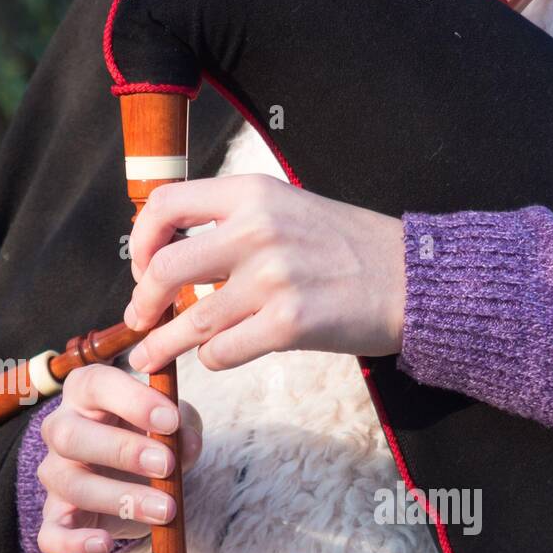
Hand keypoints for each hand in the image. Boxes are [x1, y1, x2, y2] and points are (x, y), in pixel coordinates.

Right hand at [35, 363, 202, 552]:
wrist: (136, 477)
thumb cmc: (152, 436)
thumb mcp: (175, 423)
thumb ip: (183, 424)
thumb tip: (185, 440)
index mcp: (87, 394)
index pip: (96, 384)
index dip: (132, 400)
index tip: (170, 420)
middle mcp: (61, 430)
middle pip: (70, 435)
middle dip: (121, 451)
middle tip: (167, 465)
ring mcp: (56, 474)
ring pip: (69, 484)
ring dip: (119, 498)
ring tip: (165, 510)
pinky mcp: (57, 516)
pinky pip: (51, 534)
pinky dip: (73, 544)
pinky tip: (104, 545)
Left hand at [124, 174, 405, 374]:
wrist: (413, 280)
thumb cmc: (352, 249)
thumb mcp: (290, 209)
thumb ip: (237, 222)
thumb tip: (179, 254)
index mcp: (252, 194)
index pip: (165, 205)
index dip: (140, 239)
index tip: (142, 266)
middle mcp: (256, 230)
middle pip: (164, 267)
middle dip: (142, 300)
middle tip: (139, 319)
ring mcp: (272, 279)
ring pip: (189, 319)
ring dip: (161, 344)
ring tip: (148, 358)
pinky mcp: (289, 325)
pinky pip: (222, 350)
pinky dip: (211, 359)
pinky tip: (217, 357)